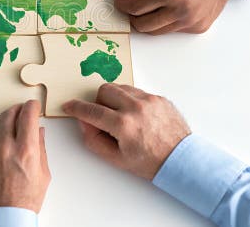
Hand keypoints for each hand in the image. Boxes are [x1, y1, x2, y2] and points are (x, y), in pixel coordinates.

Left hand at [0, 100, 50, 212]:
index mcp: (26, 151)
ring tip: (5, 128)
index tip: (33, 105)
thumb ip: (41, 149)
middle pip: (8, 114)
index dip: (31, 106)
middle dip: (16, 110)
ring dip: (0, 122)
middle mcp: (6, 148)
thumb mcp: (43, 175)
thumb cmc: (25, 200)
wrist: (5, 217)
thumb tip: (39, 132)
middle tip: (20, 112)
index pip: (28, 115)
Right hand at [62, 84, 189, 180]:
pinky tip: (136, 115)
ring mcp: (149, 100)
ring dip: (114, 98)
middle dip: (98, 102)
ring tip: (121, 115)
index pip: (91, 110)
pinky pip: (137, 91)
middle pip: (104, 90)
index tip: (69, 106)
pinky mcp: (159, 98)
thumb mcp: (115, 158)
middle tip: (104, 117)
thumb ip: (93, 139)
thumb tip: (84, 121)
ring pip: (120, 87)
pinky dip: (131, 100)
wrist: (180, 159)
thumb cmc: (149, 162)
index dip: (76, 107)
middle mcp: (136, 108)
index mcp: (123, 125)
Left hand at [112, 0, 245, 33]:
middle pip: (143, 25)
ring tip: (148, 8)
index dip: (123, 6)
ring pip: (157, 31)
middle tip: (130, 7)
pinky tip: (169, 9)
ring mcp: (190, 22)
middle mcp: (181, 11)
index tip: (119, 2)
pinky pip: (172, 30)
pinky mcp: (197, 28)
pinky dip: (165, 22)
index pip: (137, 8)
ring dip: (147, 22)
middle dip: (131, 17)